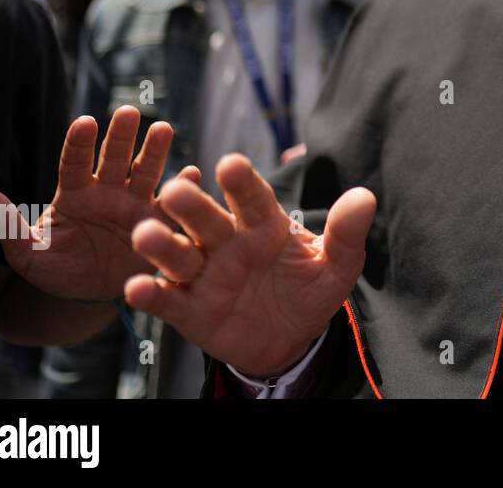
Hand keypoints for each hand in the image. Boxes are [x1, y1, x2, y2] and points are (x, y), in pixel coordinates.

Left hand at [0, 106, 199, 302]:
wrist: (89, 296)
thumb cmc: (57, 270)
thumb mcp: (28, 253)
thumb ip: (6, 224)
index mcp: (75, 194)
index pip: (75, 163)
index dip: (79, 144)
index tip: (84, 122)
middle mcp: (108, 192)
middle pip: (115, 159)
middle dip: (122, 136)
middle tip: (128, 112)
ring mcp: (136, 205)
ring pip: (147, 172)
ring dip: (155, 152)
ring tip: (163, 130)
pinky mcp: (158, 223)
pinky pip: (172, 204)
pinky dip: (184, 188)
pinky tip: (192, 174)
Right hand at [125, 153, 374, 377]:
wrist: (291, 338)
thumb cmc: (310, 290)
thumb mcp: (337, 266)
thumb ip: (346, 233)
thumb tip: (366, 196)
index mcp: (263, 224)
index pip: (252, 199)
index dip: (242, 182)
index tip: (231, 165)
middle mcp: (227, 242)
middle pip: (206, 220)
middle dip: (191, 205)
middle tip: (176, 191)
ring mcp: (204, 274)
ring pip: (177, 254)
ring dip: (160, 244)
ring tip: (146, 235)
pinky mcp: (189, 309)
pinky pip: (167, 300)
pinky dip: (149, 294)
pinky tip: (136, 288)